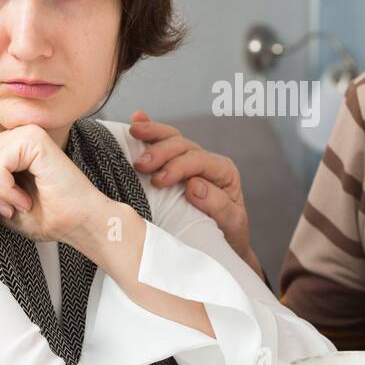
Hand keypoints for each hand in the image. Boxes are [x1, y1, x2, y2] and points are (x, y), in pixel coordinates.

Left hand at [0, 123, 114, 249]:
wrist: (80, 224)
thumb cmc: (47, 217)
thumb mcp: (0, 203)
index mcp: (9, 147)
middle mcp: (16, 135)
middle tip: (7, 208)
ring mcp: (25, 133)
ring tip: (17, 205)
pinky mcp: (33, 139)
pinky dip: (5, 190)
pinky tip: (25, 200)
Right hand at [128, 110, 261, 277]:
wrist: (222, 245)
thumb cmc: (227, 235)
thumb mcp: (230, 224)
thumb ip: (217, 205)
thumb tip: (194, 185)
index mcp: (223, 173)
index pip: (199, 160)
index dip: (178, 167)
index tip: (158, 181)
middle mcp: (207, 163)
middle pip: (183, 145)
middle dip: (161, 151)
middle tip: (141, 165)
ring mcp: (190, 162)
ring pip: (172, 138)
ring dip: (152, 134)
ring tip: (133, 131)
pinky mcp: (175, 166)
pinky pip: (163, 143)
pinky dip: (149, 131)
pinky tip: (137, 119)